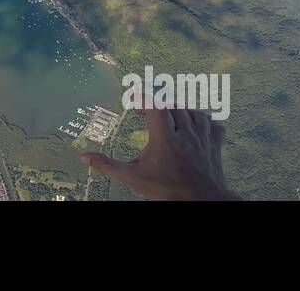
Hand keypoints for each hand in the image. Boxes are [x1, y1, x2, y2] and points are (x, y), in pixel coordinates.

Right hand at [81, 109, 239, 200]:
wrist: (201, 202)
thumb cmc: (167, 191)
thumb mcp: (134, 178)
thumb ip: (108, 166)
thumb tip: (84, 157)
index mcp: (165, 138)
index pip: (156, 104)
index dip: (143, 97)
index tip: (132, 101)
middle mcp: (186, 133)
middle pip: (173, 105)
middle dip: (158, 105)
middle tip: (145, 113)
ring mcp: (203, 138)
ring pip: (194, 112)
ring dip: (179, 111)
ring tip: (168, 119)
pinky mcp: (215, 145)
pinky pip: (214, 125)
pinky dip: (205, 122)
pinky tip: (195, 127)